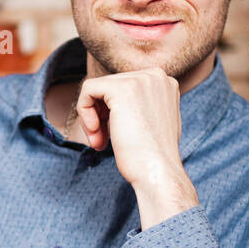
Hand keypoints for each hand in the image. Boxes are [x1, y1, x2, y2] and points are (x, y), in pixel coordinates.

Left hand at [72, 67, 199, 226]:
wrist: (157, 171)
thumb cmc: (151, 157)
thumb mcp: (151, 122)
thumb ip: (139, 106)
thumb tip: (118, 103)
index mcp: (164, 83)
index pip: (123, 88)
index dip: (110, 112)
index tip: (110, 136)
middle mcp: (155, 76)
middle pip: (109, 87)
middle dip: (99, 116)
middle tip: (100, 142)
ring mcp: (140, 79)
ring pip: (96, 89)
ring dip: (91, 118)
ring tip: (98, 142)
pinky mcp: (121, 88)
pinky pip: (88, 90)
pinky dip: (84, 112)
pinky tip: (95, 132)